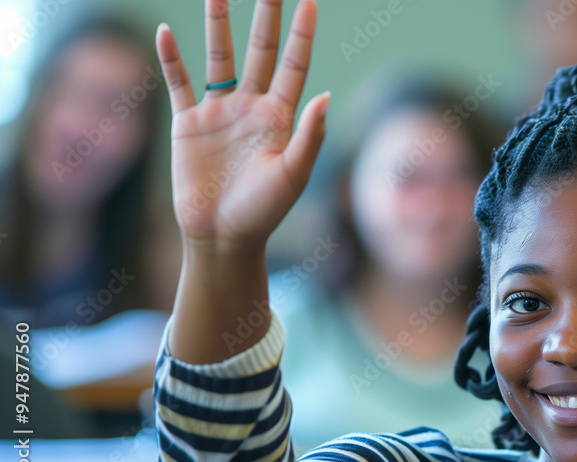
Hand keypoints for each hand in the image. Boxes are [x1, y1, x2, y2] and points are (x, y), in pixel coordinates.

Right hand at [155, 0, 327, 249]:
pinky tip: (165, 32)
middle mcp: (252, 108)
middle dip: (265, 18)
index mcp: (280, 118)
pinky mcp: (189, 125)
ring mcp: (219, 113)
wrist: (222, 237)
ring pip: (219, 58)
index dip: (301, 35)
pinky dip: (171, 59)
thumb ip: (310, 136)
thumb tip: (326, 95)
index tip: (308, 2)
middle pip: (259, 52)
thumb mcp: (292, 175)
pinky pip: (179, 84)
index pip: (293, 66)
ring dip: (217, 25)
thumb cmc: (263, 212)